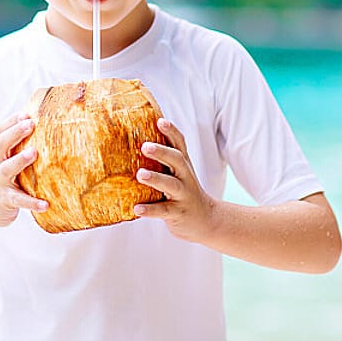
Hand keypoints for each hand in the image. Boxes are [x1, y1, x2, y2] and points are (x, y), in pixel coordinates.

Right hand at [0, 112, 48, 227]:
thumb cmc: (3, 181)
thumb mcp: (7, 162)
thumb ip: (20, 149)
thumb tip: (47, 130)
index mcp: (0, 153)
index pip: (2, 132)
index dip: (12, 121)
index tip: (26, 113)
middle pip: (2, 144)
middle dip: (15, 132)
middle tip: (30, 124)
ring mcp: (0, 182)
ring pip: (7, 168)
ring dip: (20, 159)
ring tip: (34, 152)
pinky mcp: (6, 200)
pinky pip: (19, 200)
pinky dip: (32, 202)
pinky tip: (45, 204)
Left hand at [133, 118, 216, 242]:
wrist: (206, 220)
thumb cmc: (184, 191)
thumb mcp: (177, 173)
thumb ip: (163, 159)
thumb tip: (135, 141)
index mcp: (183, 165)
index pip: (179, 144)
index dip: (171, 132)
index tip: (160, 121)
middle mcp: (185, 177)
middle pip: (177, 160)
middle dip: (162, 152)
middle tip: (145, 146)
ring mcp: (183, 195)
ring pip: (171, 185)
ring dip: (156, 179)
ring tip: (140, 174)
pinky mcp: (178, 213)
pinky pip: (163, 210)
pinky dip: (150, 210)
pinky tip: (137, 208)